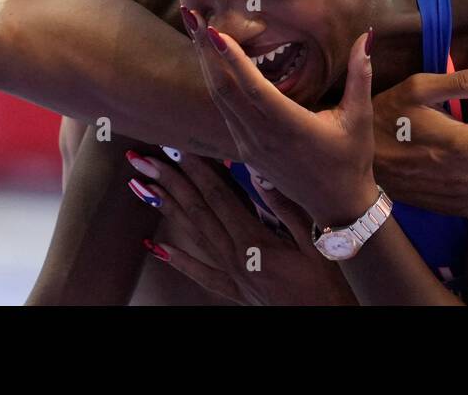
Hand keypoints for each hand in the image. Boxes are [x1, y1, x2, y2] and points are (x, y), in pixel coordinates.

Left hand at [128, 152, 356, 304]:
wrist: (322, 320)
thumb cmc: (323, 281)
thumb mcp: (312, 240)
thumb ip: (285, 207)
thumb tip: (261, 173)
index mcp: (253, 241)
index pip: (218, 196)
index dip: (197, 169)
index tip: (178, 147)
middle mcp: (234, 256)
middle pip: (197, 211)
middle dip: (170, 182)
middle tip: (145, 159)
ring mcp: (231, 274)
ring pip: (194, 235)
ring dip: (168, 208)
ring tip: (143, 187)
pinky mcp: (234, 289)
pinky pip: (201, 273)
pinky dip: (178, 259)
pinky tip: (157, 248)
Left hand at [187, 10, 378, 224]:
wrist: (337, 205)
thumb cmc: (351, 158)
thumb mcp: (359, 117)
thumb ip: (360, 74)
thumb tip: (367, 36)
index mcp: (290, 127)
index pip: (253, 88)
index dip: (231, 59)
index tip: (213, 30)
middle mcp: (263, 137)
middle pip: (224, 90)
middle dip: (206, 51)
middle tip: (191, 16)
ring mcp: (250, 146)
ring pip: (220, 101)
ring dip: (206, 65)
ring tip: (194, 31)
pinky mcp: (246, 151)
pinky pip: (225, 113)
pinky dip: (216, 84)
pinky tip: (210, 63)